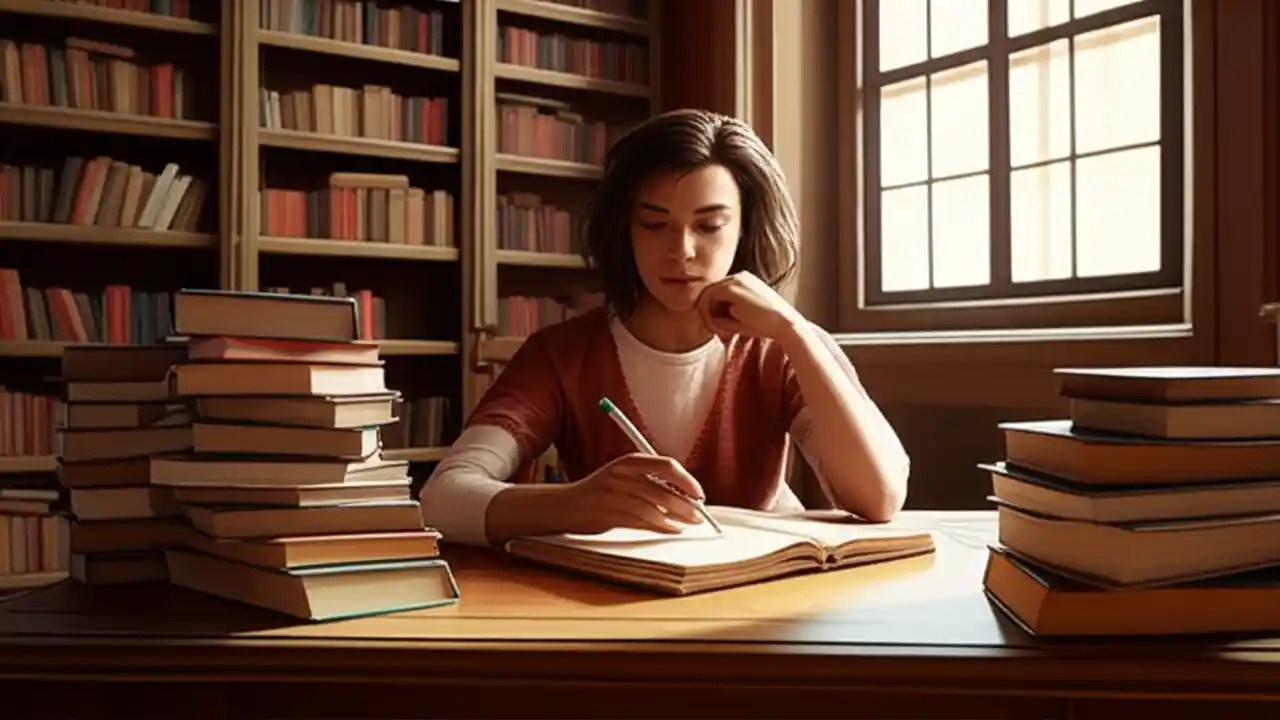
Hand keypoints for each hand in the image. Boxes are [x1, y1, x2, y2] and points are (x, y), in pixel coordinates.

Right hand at [558, 453, 706, 534]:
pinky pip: (642, 521)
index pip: (667, 466)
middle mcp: (623, 474)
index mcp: (629, 461)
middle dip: (685, 505)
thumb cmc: (601, 492)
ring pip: (654, 508)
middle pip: (663, 490)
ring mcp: (614, 494)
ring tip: (687, 525)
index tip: (699, 494)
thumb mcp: (623, 476)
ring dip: (675, 519)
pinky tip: (670, 529)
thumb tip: (685, 495)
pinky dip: (660, 527)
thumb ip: (649, 480)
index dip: (687, 481)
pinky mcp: (608, 513)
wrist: (565, 505)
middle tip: (699, 516)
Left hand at [695, 271, 801, 340]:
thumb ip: (726, 313)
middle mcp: (739, 276)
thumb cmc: (767, 324)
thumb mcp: (744, 316)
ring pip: (708, 294)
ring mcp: (735, 280)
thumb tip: (706, 316)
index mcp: (744, 281)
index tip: (718, 326)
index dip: (713, 310)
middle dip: (708, 312)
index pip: (718, 293)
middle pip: (711, 292)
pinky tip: (718, 326)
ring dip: (707, 314)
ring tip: (718, 330)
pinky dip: (708, 313)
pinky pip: (709, 298)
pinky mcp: (732, 287)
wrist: (784, 323)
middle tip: (715, 329)